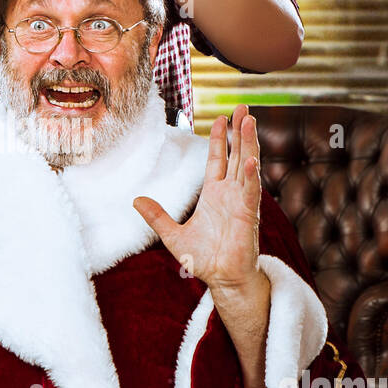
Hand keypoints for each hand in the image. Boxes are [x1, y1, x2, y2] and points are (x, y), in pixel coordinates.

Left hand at [133, 104, 262, 291]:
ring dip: (249, 144)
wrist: (221, 279)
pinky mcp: (248, 216)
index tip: (220, 118)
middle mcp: (231, 194)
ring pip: (247, 167)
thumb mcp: (172, 235)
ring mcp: (241, 203)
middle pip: (237, 155)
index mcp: (215, 195)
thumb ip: (156, 216)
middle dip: (240, 131)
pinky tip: (251, 161)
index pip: (219, 159)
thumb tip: (135, 200)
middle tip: (243, 108)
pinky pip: (251, 192)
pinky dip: (251, 176)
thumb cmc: (204, 258)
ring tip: (249, 121)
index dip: (220, 139)